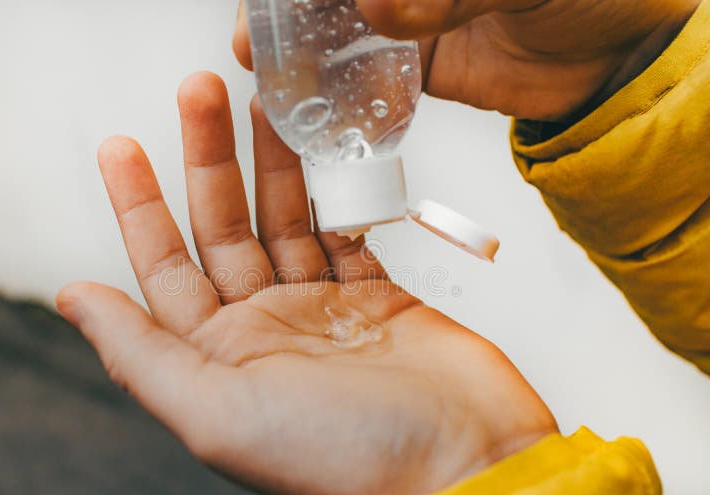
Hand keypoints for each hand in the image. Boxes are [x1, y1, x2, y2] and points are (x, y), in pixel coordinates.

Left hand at [56, 72, 555, 494]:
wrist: (463, 466)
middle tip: (202, 92)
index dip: (139, 207)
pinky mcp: (379, 298)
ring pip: (287, 221)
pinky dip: (335, 194)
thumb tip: (72, 299)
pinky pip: (346, 232)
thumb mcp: (216, 415)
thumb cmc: (342, 458)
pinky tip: (324, 154)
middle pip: (223, 231)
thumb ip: (140, 356)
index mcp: (219, 360)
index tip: (122, 148)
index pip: (164, 269)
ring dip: (274, 165)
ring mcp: (323, 312)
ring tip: (267, 104)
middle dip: (209, 162)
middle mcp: (265, 332)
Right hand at [233, 0, 699, 119]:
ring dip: (296, 49)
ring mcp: (406, 18)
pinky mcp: (415, 67)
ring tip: (264, 66)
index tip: (273, 4)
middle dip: (284, 10)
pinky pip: (364, 79)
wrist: (617, 62)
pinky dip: (336, 94)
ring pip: (333, 29)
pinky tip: (311, 104)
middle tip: (258, 31)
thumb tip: (380, 7)